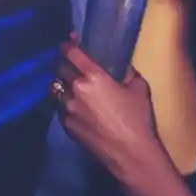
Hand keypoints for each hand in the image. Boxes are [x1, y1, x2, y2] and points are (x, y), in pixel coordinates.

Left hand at [54, 40, 160, 179]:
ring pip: (57, 88)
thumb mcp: (139, 88)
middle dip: (64, 64)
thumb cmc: (138, 119)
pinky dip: (65, 103)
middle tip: (71, 65)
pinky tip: (77, 107)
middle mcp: (74, 89)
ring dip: (63, 85)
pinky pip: (60, 107)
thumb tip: (121, 67)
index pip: (71, 53)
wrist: (130, 153)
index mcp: (92, 76)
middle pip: (59, 68)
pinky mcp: (65, 124)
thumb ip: (127, 73)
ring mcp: (66, 108)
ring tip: (73, 88)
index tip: (68, 43)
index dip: (68, 45)